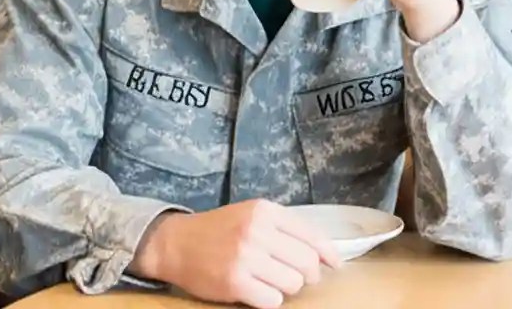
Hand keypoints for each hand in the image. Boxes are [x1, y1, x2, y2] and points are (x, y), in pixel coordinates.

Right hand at [129, 199, 339, 307]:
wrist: (176, 243)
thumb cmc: (219, 230)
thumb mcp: (251, 214)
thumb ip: (284, 228)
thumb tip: (324, 253)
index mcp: (265, 211)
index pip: (312, 235)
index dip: (328, 254)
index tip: (335, 264)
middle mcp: (257, 231)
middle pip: (307, 263)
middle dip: (307, 275)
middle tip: (297, 277)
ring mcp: (245, 257)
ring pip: (292, 284)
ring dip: (286, 287)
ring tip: (270, 281)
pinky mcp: (234, 282)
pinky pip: (272, 301)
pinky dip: (269, 299)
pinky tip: (257, 290)